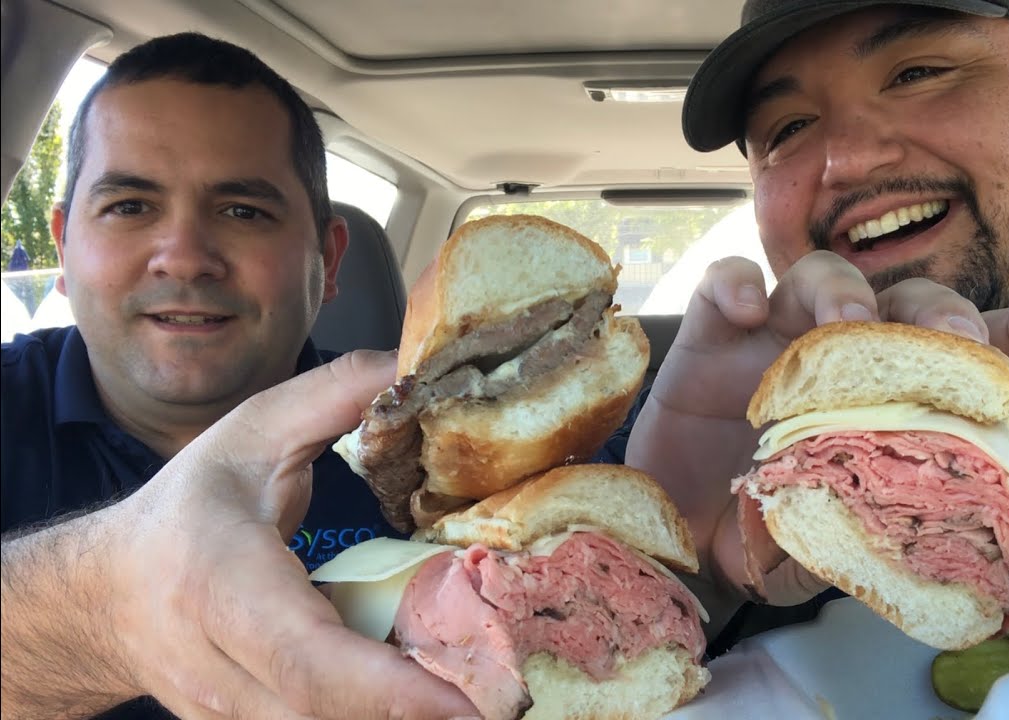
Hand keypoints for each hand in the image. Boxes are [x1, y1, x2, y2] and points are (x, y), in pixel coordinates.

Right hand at [99, 351, 477, 718]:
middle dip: (417, 715)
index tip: (461, 702)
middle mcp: (219, 666)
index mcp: (220, 583)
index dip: (386, 688)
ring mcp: (229, 716)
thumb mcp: (251, 433)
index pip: (306, 654)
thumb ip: (336, 397)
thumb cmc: (184, 510)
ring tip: (484, 698)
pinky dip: (377, 718)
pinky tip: (431, 697)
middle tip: (506, 697)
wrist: (105, 595)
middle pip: (326, 713)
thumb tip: (419, 368)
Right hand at [626, 253, 1008, 612]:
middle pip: (902, 301)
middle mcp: (839, 356)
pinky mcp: (711, 333)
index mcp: (882, 401)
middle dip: (936, 311)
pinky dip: (738, 284)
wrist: (672, 534)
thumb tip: (939, 561)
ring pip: (821, 274)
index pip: (959, 356)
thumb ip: (866, 539)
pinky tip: (746, 313)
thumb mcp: (822, 548)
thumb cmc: (756, 532)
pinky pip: (726, 282)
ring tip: (844, 321)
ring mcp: (775, 337)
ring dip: (842, 290)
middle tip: (952, 341)